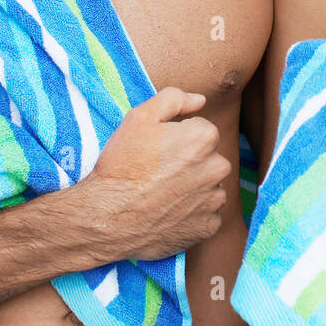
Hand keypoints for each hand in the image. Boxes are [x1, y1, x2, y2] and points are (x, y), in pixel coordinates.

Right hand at [77, 87, 230, 262]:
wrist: (107, 217)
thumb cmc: (122, 166)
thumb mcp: (139, 118)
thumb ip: (174, 99)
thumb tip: (200, 100)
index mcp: (205, 137)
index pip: (200, 131)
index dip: (177, 139)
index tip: (157, 151)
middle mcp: (218, 167)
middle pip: (208, 158)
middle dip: (189, 163)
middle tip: (159, 174)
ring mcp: (214, 199)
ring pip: (209, 186)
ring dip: (193, 188)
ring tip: (162, 194)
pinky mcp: (209, 226)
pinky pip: (206, 214)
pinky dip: (192, 214)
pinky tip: (169, 213)